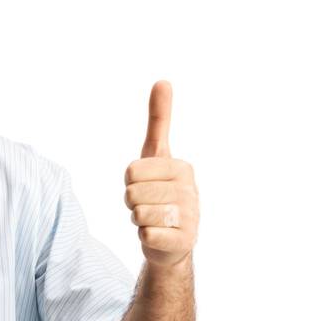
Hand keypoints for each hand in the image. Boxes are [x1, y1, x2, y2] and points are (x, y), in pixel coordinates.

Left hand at [125, 80, 199, 268]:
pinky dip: (145, 236)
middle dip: (132, 202)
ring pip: (138, 213)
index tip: (145, 186)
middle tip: (148, 206)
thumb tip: (163, 80)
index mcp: (182, 167)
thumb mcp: (156, 154)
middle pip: (132, 192)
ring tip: (153, 219)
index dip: (130, 182)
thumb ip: (159, 119)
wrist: (171, 240)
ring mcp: (190, 216)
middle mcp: (190, 190)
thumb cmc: (159, 192)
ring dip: (139, 219)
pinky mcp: (184, 240)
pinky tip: (158, 235)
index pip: (131, 171)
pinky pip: (146, 233)